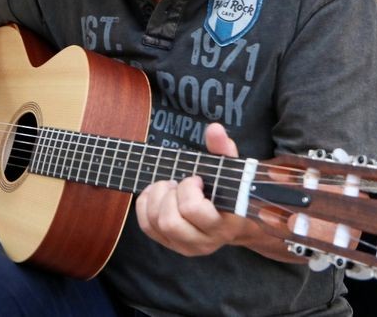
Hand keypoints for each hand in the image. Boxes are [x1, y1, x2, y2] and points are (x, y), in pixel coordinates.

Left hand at [134, 123, 255, 255]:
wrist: (231, 221)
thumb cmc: (229, 192)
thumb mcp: (231, 171)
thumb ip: (224, 150)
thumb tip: (214, 129)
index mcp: (224, 225)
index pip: (194, 211)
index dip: (188, 189)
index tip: (196, 179)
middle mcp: (204, 242)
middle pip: (170, 221)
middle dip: (169, 194)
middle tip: (178, 183)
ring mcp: (185, 247)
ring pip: (157, 223)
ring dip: (157, 198)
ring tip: (170, 187)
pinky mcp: (169, 245)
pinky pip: (146, 225)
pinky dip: (146, 205)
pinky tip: (158, 195)